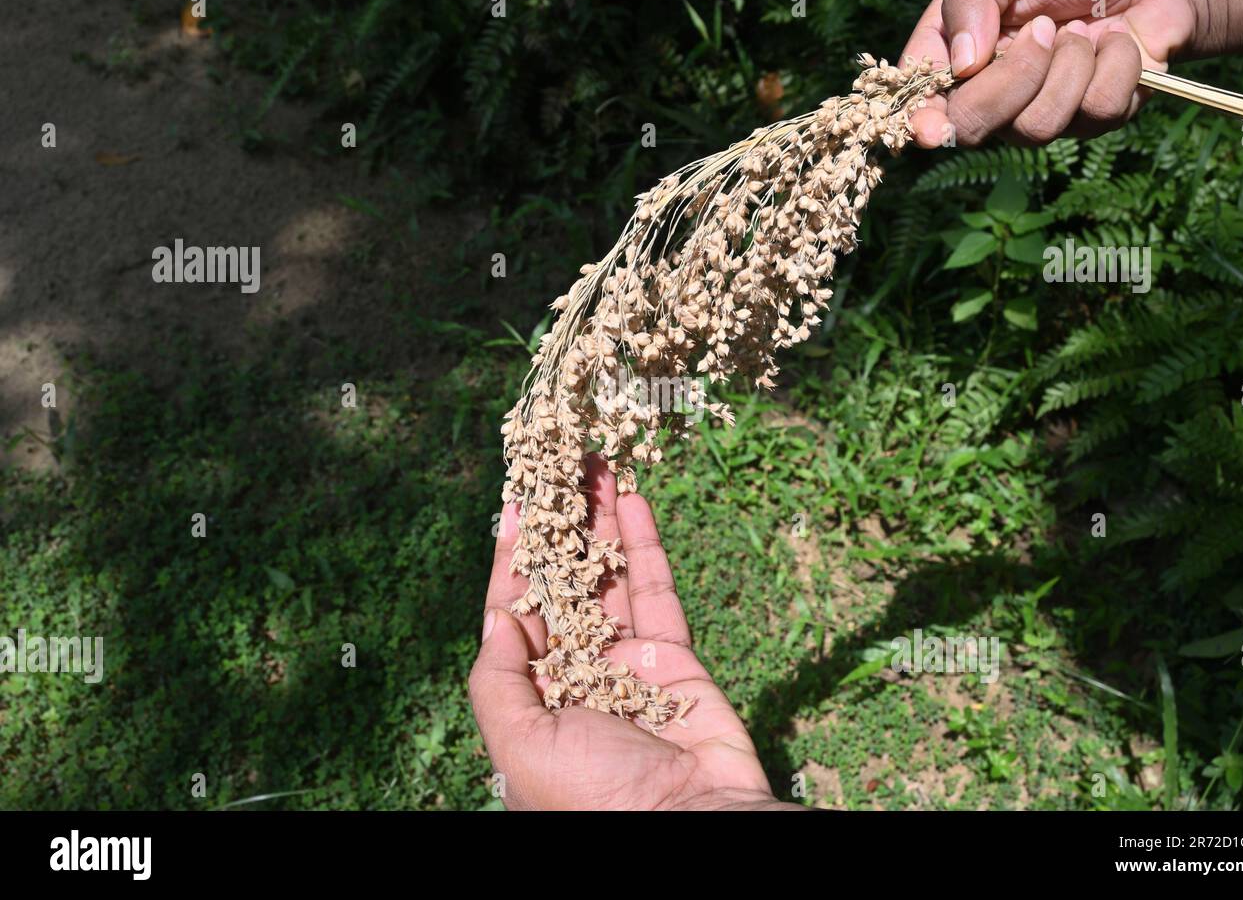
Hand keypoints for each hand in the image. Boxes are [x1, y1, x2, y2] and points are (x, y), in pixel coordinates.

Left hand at [469, 455, 800, 810]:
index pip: (515, 612)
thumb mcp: (520, 746)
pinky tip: (632, 499)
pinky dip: (644, 545)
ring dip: (599, 522)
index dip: (512, 557)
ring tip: (593, 464)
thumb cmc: (594, 800)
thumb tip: (497, 616)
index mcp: (533, 698)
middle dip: (558, 526)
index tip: (512, 502)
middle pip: (562, 584)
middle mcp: (577, 674)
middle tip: (557, 465)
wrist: (692, 831)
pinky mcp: (676, 659)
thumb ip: (499, 680)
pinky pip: (655, 591)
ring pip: (608, 578)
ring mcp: (627, 664)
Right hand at [901, 0, 1206, 146]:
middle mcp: (994, 96)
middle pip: (976, 128)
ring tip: (1080, 31)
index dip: (923, 124)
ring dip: (1068, 68)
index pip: (925, 106)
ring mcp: (1044, 112)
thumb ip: (971, 2)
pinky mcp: (1097, 116)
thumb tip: (963, 63)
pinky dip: (1114, 65)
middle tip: (1046, 27)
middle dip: (1013, 80)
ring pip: (1039, 127)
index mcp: (958, 59)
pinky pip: (1099, 112)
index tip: (929, 131)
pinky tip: (1115, 42)